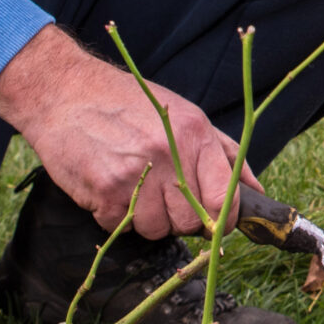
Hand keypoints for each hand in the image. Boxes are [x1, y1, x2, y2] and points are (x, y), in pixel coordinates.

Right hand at [0, 27, 257, 238]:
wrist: (65, 92)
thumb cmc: (128, 103)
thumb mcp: (185, 114)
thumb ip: (224, 153)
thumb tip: (257, 190)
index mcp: (196, 134)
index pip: (226, 199)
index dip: (222, 219)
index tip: (213, 221)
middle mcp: (170, 154)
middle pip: (191, 222)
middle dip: (178, 218)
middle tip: (160, 195)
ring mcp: (137, 173)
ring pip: (157, 230)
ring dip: (145, 219)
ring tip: (133, 187)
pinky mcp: (105, 190)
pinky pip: (122, 227)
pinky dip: (116, 216)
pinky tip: (110, 187)